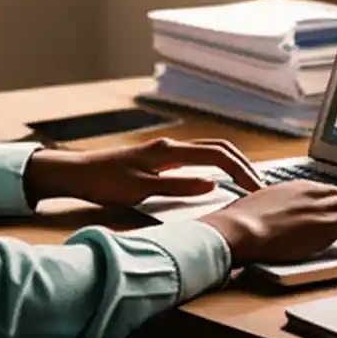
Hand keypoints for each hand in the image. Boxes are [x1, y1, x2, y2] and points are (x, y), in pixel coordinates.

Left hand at [23, 137, 262, 207]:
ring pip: (208, 151)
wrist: (77, 172)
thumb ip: (178, 187)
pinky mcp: (160, 158)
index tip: (255, 189)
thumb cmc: (106, 182)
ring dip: (230, 164)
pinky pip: (197, 158)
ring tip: (245, 184)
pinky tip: (218, 181)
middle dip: (242, 165)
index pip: (217, 156)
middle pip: (218, 148)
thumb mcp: (142, 191)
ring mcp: (166, 150)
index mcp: (169, 152)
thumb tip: (213, 185)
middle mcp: (171, 146)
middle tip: (259, 186)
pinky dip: (215, 166)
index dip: (240, 172)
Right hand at [200, 181, 336, 264]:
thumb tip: (263, 216)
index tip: (336, 201)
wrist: (242, 228)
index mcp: (293, 186)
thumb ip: (268, 208)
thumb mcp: (256, 206)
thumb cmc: (241, 222)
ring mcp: (321, 207)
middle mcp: (310, 192)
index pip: (321, 189)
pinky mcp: (329, 223)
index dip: (332, 196)